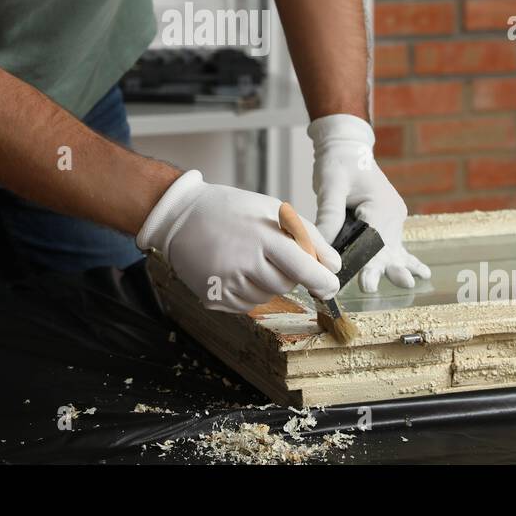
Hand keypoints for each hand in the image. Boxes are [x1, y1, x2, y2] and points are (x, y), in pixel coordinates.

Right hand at [136, 170, 340, 312]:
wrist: (181, 217)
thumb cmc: (231, 210)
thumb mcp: (273, 211)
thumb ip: (308, 237)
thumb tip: (334, 266)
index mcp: (262, 236)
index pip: (304, 268)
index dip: (323, 282)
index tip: (331, 286)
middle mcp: (244, 262)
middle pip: (288, 284)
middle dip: (289, 273)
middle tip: (272, 252)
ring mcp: (227, 283)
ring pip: (268, 296)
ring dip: (267, 281)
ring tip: (247, 256)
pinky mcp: (215, 298)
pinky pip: (247, 305)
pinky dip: (248, 290)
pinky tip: (234, 269)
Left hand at [308, 113, 430, 292]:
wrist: (347, 149)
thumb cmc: (338, 163)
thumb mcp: (330, 186)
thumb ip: (329, 215)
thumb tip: (320, 246)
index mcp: (380, 205)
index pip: (373, 239)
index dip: (367, 262)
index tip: (363, 281)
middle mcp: (392, 214)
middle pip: (386, 248)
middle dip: (381, 269)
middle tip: (371, 287)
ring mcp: (393, 219)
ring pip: (392, 249)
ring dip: (396, 268)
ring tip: (407, 284)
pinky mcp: (387, 222)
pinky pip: (393, 244)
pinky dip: (403, 259)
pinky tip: (422, 274)